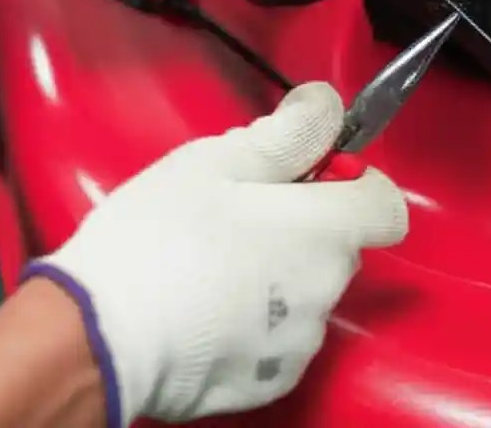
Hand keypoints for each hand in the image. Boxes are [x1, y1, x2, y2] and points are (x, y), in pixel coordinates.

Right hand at [24, 82, 408, 426]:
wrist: (104, 336)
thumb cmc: (157, 239)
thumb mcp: (213, 163)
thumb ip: (284, 136)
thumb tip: (325, 109)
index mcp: (323, 229)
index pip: (386, 205)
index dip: (354, 185)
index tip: (311, 176)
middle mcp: (327, 289)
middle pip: (340, 248)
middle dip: (304, 229)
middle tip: (239, 218)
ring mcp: (302, 342)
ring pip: (308, 294)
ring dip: (280, 278)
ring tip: (211, 269)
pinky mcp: (273, 381)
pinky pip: (281, 340)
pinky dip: (256, 325)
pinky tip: (205, 314)